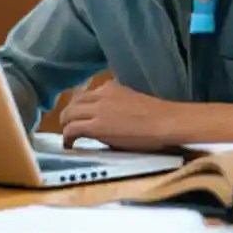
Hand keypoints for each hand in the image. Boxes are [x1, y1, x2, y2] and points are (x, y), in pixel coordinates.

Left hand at [59, 81, 232, 149]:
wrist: (166, 123)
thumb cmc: (157, 116)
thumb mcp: (132, 100)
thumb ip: (117, 102)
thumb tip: (109, 113)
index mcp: (110, 87)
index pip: (86, 94)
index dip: (81, 106)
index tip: (81, 114)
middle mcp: (101, 94)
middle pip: (74, 102)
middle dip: (69, 114)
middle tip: (69, 125)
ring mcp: (97, 110)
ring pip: (69, 114)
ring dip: (66, 124)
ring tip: (68, 136)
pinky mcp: (96, 126)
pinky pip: (71, 129)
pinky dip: (67, 137)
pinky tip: (69, 145)